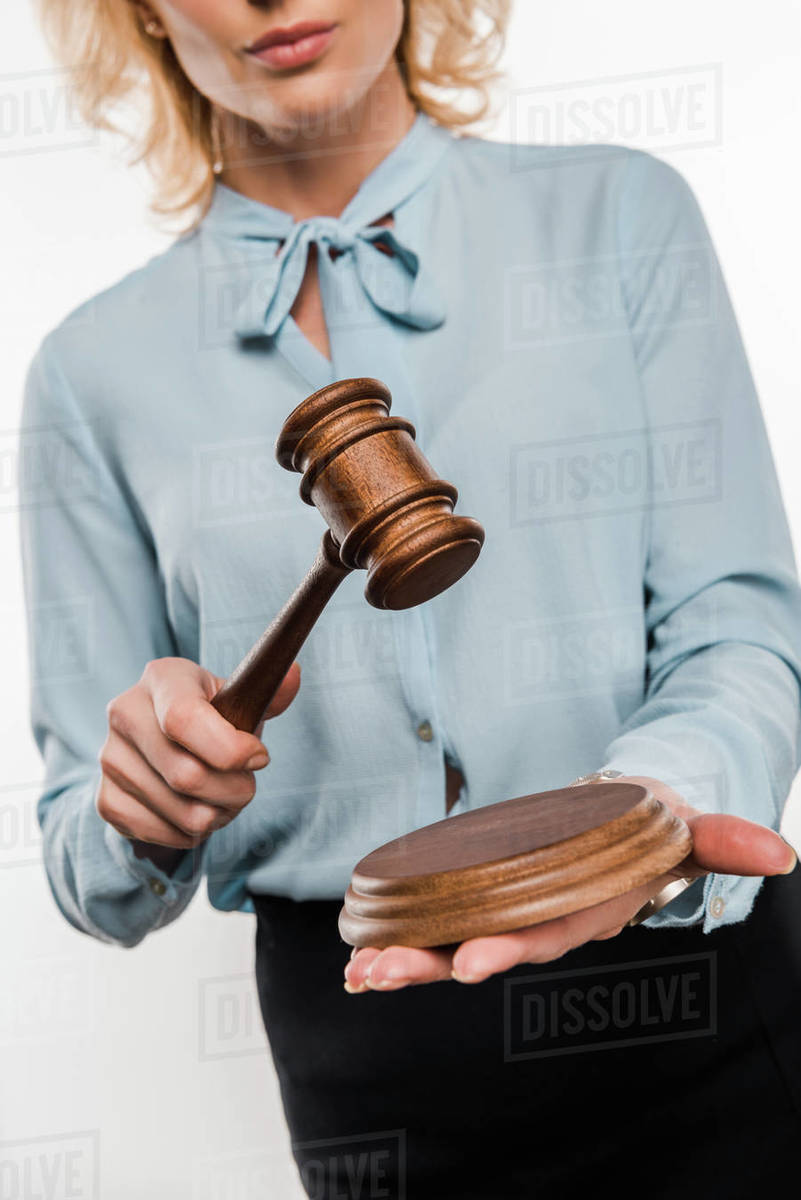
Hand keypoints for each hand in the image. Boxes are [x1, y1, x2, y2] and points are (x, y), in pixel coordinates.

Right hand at [96, 656, 299, 851]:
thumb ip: (269, 694)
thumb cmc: (214, 717)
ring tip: (226, 800)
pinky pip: (159, 833)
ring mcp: (110, 758)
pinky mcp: (105, 799)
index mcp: (162, 678)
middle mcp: (125, 712)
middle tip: (247, 785)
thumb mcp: (240, 700)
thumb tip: (293, 676)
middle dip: (234, 790)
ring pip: (180, 812)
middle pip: (187, 775)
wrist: (166, 743)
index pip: (184, 719)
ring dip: (218, 816)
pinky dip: (191, 834)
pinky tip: (198, 813)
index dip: (229, 749)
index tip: (259, 758)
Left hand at [344, 775, 797, 992]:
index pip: (549, 934)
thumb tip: (784, 852)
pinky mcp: (486, 898)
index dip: (512, 949)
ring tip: (358, 970)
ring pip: (454, 942)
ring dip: (406, 957)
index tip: (469, 964)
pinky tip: (358, 956)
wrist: (623, 832)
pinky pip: (442, 924)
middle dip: (433, 962)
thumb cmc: (651, 833)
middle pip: (485, 946)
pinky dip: (403, 938)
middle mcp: (543, 920)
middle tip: (380, 972)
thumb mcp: (689, 830)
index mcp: (587, 907)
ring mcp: (510, 912)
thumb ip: (726, 841)